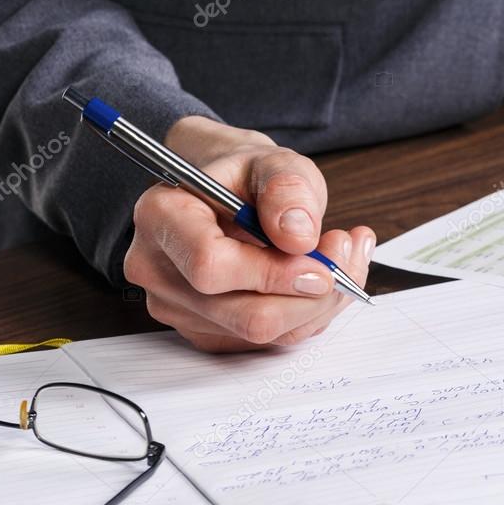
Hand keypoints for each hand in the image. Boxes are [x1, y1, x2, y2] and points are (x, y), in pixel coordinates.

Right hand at [124, 116, 374, 352]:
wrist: (233, 194)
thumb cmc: (247, 178)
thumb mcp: (275, 163)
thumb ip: (288, 189)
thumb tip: (298, 236)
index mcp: (162, 216)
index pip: (209, 266)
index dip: (274, 273)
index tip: (320, 260)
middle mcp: (159, 269)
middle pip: (244, 314)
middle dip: (311, 293)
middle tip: (344, 253)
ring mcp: (179, 308)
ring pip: (264, 333)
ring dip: (319, 303)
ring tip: (342, 257)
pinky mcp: (207, 331)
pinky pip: (269, 341)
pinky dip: (308, 313)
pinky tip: (320, 277)